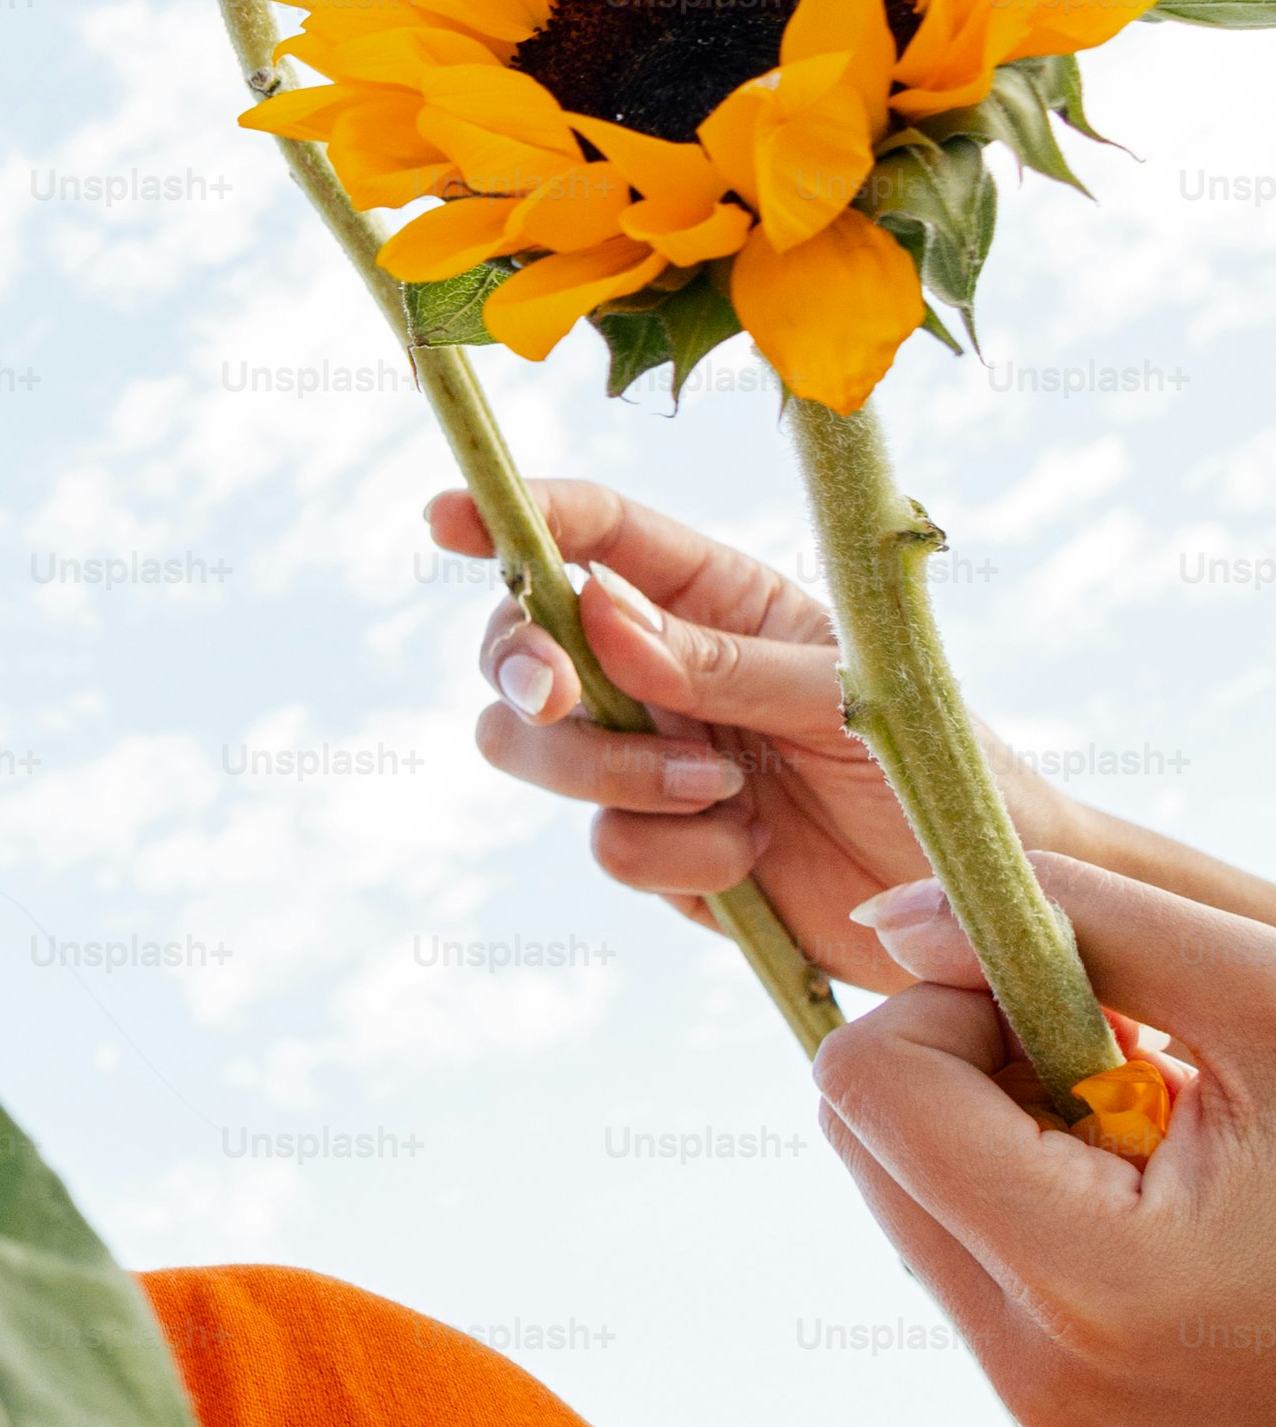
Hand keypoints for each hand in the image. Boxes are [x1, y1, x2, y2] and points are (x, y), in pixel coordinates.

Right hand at [429, 479, 1082, 994]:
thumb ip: (719, 659)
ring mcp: (650, 761)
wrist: (981, 911)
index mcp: (714, 600)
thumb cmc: (943, 773)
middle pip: (521, 647)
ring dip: (613, 775)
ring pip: (532, 751)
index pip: (594, 534)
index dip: (511, 516)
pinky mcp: (659, 851)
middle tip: (559, 698)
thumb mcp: (844, 699)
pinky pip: (607, 846)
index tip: (446, 518)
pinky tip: (747, 857)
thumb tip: (593, 608)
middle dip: (524, 670)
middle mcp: (663, 670)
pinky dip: (673, 857)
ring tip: (723, 793)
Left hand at [816, 853, 1275, 1426]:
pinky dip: (1031, 1171)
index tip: (1081, 995)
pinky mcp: (1058, 1394)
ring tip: (1164, 1116)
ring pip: (902, 1181)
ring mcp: (1044, 1400)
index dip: (955, 999)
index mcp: (1090, 1288)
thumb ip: (1084, 927)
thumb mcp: (1271, 997)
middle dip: (969, 1056)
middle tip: (1131, 1050)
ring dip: (1002, 1112)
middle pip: (864, 1133)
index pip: (872, 1084)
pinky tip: (1161, 1171)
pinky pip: (961, 1236)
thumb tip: (888, 914)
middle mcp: (1037, 1370)